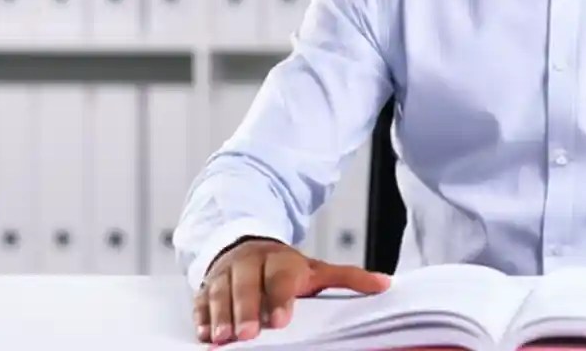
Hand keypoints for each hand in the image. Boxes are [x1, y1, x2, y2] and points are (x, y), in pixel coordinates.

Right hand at [193, 237, 391, 344]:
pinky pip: (200, 300)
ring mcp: (225, 274)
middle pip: (245, 285)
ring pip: (219, 292)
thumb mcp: (317, 269)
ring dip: (220, 315)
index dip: (279, 298)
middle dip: (245, 310)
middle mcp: (250, 263)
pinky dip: (200, 317)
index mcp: (279, 259)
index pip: (279, 277)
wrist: (247, 246)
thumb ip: (349, 277)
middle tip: (247, 335)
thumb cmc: (286, 267)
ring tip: (222, 339)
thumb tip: (386, 284)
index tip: (281, 320)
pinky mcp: (205, 286)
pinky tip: (203, 334)